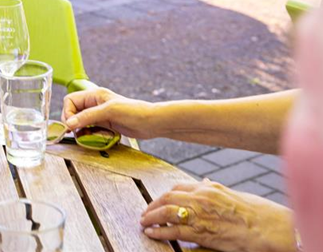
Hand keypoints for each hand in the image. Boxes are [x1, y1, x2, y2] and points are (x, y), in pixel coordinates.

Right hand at [62, 87, 156, 139]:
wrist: (153, 123)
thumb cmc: (134, 111)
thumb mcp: (109, 111)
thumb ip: (88, 116)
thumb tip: (69, 123)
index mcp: (94, 95)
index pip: (70, 100)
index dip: (67, 112)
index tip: (70, 125)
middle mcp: (95, 104)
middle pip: (74, 112)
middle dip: (74, 123)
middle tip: (77, 133)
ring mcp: (100, 115)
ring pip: (81, 123)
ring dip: (82, 131)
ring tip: (88, 136)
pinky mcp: (105, 125)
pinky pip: (90, 130)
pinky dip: (90, 135)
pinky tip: (97, 138)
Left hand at [141, 180, 295, 251]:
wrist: (272, 229)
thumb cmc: (260, 213)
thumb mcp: (235, 194)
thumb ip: (215, 189)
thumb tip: (204, 182)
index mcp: (209, 188)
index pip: (178, 187)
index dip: (164, 194)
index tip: (158, 200)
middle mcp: (201, 198)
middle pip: (167, 198)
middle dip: (152, 205)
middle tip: (145, 212)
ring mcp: (200, 215)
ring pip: (166, 212)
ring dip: (151, 217)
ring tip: (144, 222)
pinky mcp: (202, 233)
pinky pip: (174, 231)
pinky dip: (159, 232)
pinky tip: (152, 233)